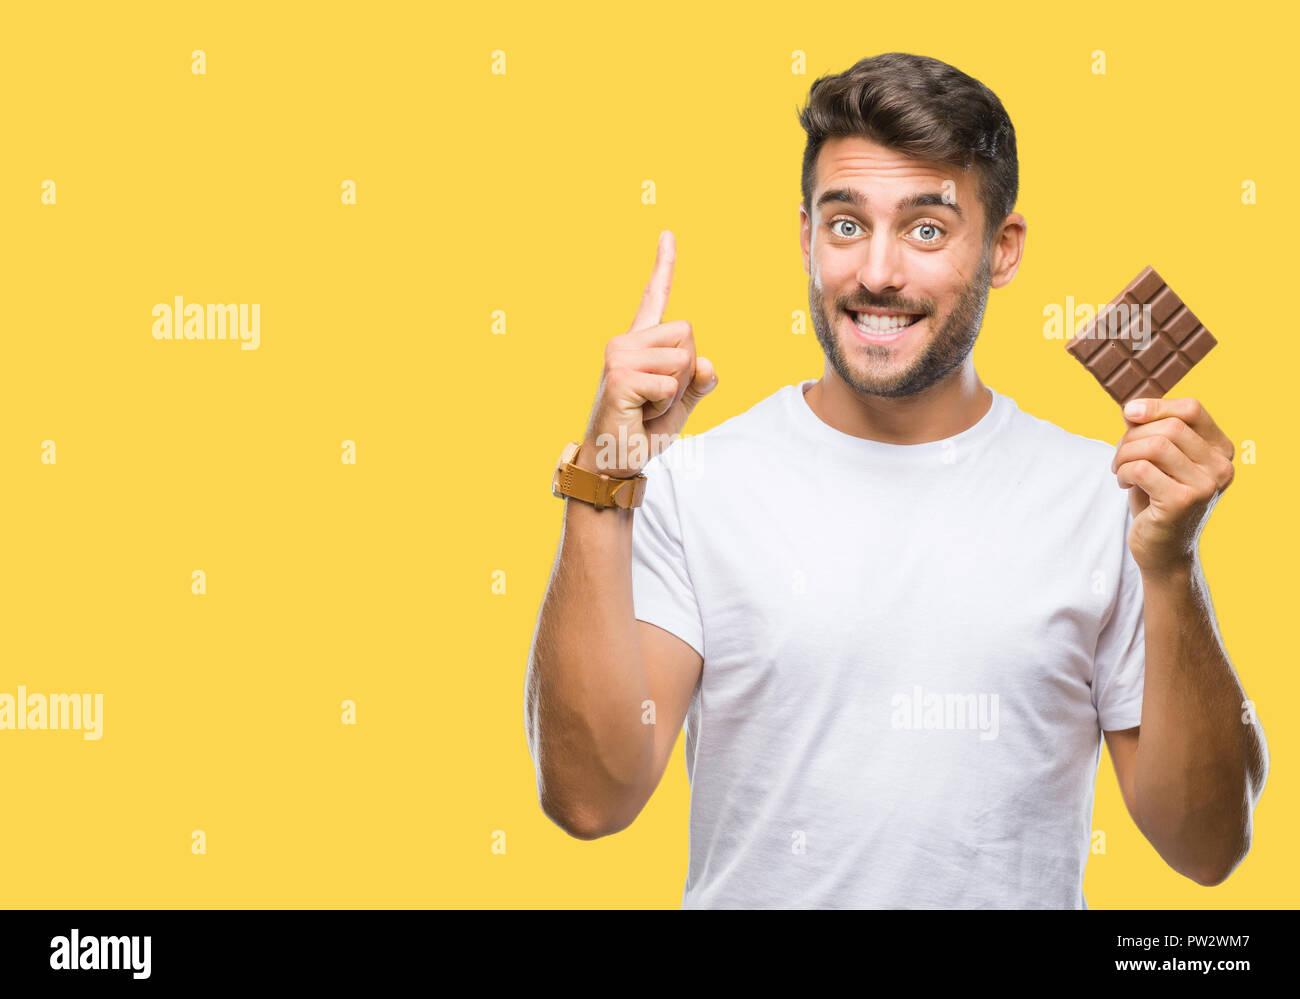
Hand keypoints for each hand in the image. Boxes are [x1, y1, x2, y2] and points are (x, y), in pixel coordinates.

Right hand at [580, 231, 717, 476]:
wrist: (614, 460)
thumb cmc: (643, 430)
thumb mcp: (680, 404)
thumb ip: (698, 382)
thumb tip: (705, 364)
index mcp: (640, 342)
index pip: (654, 296)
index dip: (664, 265)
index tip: (668, 233)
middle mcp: (625, 340)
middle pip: (688, 331)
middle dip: (686, 370)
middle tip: (658, 397)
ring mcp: (619, 355)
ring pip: (682, 358)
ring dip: (675, 390)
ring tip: (647, 405)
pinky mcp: (620, 375)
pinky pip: (668, 383)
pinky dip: (664, 404)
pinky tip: (639, 412)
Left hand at [1110, 396, 1234, 576]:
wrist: (1162, 549)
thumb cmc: (1157, 498)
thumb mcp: (1158, 459)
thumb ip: (1152, 431)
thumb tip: (1132, 410)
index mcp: (1221, 450)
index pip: (1192, 409)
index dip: (1156, 406)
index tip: (1128, 414)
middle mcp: (1222, 466)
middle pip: (1169, 427)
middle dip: (1132, 437)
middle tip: (1119, 457)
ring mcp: (1206, 485)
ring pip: (1155, 446)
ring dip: (1124, 454)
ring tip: (1120, 470)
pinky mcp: (1183, 501)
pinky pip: (1141, 468)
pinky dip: (1123, 472)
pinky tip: (1124, 485)